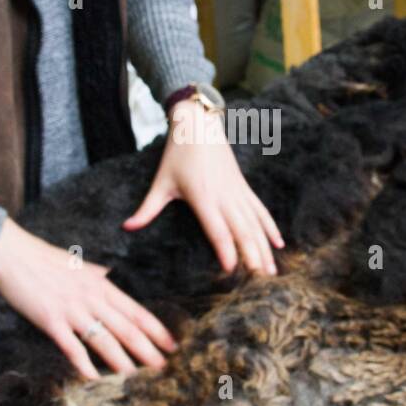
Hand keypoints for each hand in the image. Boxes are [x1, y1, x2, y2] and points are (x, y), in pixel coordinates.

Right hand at [0, 218, 177, 379]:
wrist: (12, 254)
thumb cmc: (43, 258)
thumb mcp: (78, 264)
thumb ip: (96, 274)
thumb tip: (109, 276)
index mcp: (101, 285)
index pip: (136, 311)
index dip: (156, 330)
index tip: (171, 344)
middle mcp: (92, 298)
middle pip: (126, 328)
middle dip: (147, 350)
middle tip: (163, 368)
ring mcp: (72, 309)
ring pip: (104, 340)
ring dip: (122, 361)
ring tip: (136, 377)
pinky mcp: (51, 320)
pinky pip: (72, 346)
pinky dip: (84, 364)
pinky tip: (93, 379)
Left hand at [122, 99, 283, 274]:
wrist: (199, 124)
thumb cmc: (177, 153)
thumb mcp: (161, 182)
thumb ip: (147, 208)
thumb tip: (127, 227)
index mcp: (203, 197)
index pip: (217, 229)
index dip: (225, 250)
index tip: (231, 270)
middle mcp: (224, 196)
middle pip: (242, 230)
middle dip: (252, 256)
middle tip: (260, 281)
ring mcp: (237, 191)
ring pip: (255, 224)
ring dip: (265, 248)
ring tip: (272, 272)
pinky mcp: (243, 187)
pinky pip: (260, 210)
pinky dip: (270, 228)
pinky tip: (279, 244)